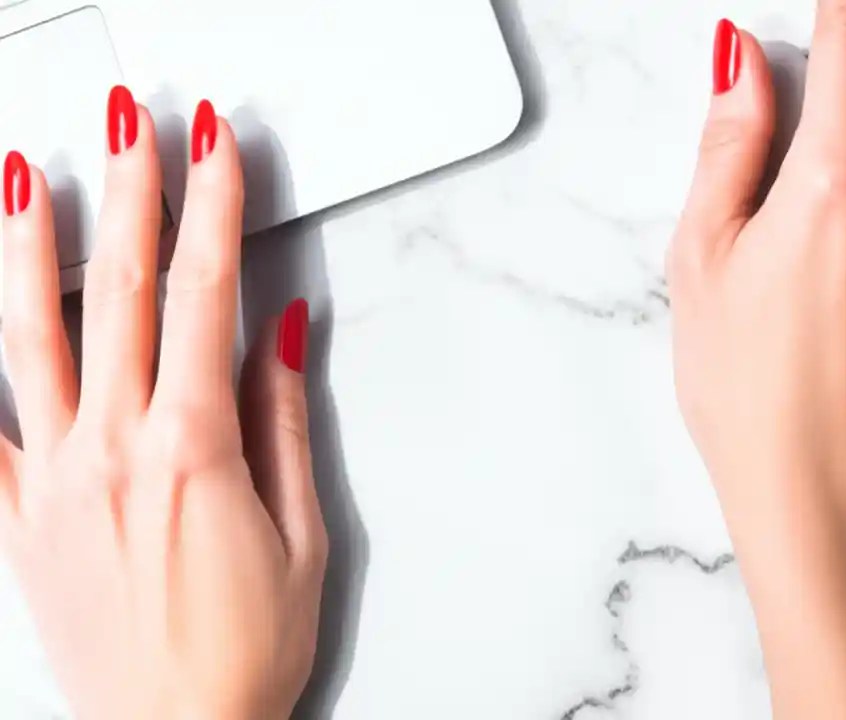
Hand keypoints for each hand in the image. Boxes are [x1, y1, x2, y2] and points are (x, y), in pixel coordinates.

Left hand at [0, 88, 326, 718]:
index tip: (214, 147)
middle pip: (120, 292)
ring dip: (30, 245)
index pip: (203, 296)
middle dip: (131, 192)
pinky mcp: (17, 517)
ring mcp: (51, 480)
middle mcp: (110, 450)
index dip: (212, 207)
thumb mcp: (301, 534)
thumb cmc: (243, 650)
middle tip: (131, 122)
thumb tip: (283, 333)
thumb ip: (283, 421)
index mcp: (191, 449)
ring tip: (25, 174)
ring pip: (29, 336)